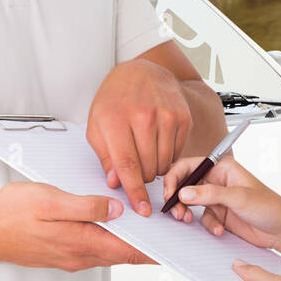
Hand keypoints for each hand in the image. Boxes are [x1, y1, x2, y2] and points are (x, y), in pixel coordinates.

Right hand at [0, 181, 158, 271]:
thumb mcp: (50, 200)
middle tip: (167, 230)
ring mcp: (70, 257)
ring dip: (130, 242)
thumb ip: (86, 206)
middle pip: (124, 253)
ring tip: (146, 226)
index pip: (129, 250)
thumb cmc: (9, 215)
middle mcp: (78, 255)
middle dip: (148, 244)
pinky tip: (112, 226)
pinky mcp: (62, 252)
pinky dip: (111, 240)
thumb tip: (116, 209)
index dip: (155, 247)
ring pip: (110, 251)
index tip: (175, 242)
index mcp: (80, 242)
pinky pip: (95, 249)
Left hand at [86, 58, 192, 216]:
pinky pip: (177, 152)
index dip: (134, 190)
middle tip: (136, 167)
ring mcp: (166, 115)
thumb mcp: (97, 124)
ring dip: (155, 167)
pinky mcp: (182, 117)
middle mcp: (143, 116)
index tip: (141, 208)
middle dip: (141, 177)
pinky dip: (167, 155)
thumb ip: (105, 156)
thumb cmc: (115, 99)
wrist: (141, 71)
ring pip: (164, 163)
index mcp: (116, 119)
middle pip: (148, 167)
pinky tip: (157, 141)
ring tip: (145, 150)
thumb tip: (115, 182)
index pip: (127, 164)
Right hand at [161, 154, 280, 260]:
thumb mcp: (240, 198)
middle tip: (176, 210)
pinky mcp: (219, 215)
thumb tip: (185, 192)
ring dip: (188, 212)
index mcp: (222, 167)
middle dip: (178, 197)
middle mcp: (217, 181)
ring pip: (191, 202)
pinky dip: (207, 225)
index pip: (190, 166)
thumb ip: (211, 194)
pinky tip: (218, 230)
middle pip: (186, 184)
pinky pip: (203, 218)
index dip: (175, 177)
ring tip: (188, 219)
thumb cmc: (270, 207)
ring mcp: (217, 198)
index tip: (170, 192)